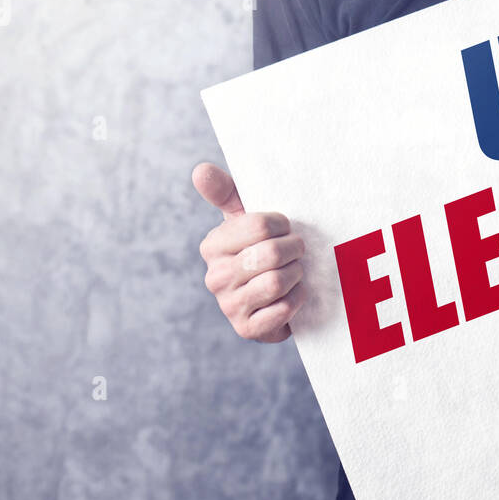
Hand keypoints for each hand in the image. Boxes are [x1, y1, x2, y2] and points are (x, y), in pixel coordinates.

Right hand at [193, 162, 305, 341]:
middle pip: (270, 254)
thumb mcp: (244, 217)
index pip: (259, 225)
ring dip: (296, 274)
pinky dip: (298, 299)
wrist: (273, 296)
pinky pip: (284, 309)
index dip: (282, 225)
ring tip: (294, 271)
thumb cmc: (260, 248)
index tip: (284, 228)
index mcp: (212, 246)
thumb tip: (200, 169)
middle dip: (294, 250)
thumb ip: (225, 191)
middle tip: (296, 251)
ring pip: (277, 282)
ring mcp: (229, 306)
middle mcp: (215, 277)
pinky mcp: (247, 330)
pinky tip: (293, 294)